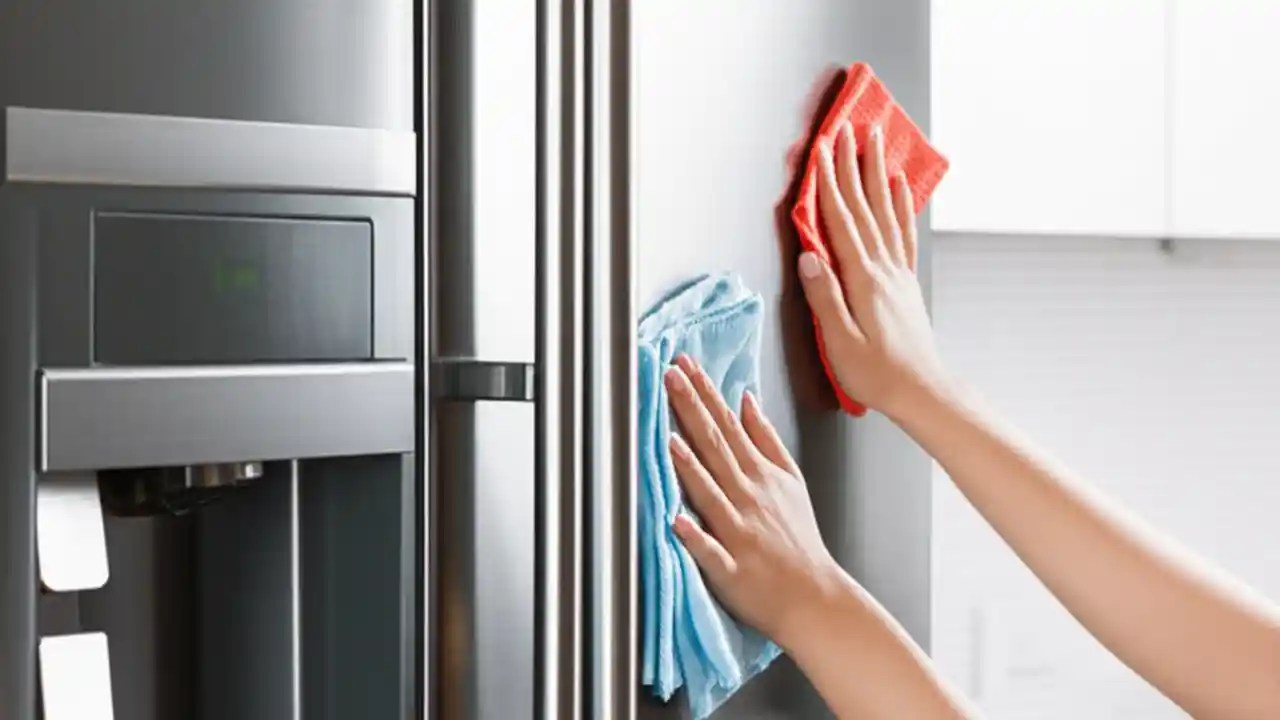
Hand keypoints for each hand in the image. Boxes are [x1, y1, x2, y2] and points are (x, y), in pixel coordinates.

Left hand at [663, 354, 845, 649]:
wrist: (813, 594)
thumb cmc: (798, 538)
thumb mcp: (791, 479)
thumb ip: (765, 438)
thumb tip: (745, 398)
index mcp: (759, 475)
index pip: (727, 425)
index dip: (705, 393)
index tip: (685, 365)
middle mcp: (747, 497)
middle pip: (715, 447)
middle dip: (691, 410)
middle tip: (670, 376)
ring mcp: (738, 532)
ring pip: (710, 492)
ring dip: (690, 465)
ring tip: (668, 437)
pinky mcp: (729, 568)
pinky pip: (709, 550)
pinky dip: (694, 535)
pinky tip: (675, 520)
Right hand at [799, 121, 951, 417]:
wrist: (922, 391)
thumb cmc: (877, 374)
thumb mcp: (841, 342)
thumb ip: (824, 298)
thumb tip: (808, 257)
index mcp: (862, 280)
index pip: (840, 221)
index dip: (828, 183)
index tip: (821, 150)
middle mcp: (882, 268)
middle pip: (864, 205)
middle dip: (852, 164)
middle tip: (847, 128)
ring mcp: (897, 272)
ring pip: (885, 210)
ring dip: (877, 173)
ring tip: (874, 141)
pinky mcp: (905, 281)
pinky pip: (902, 232)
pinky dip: (900, 204)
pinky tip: (898, 187)